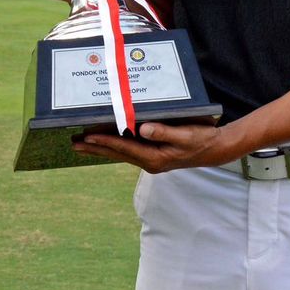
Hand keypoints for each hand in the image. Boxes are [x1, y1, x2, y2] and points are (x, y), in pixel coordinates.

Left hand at [72, 121, 236, 173]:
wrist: (215, 149)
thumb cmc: (202, 140)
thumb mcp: (186, 134)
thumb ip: (164, 132)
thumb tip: (143, 129)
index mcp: (155, 158)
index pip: (124, 148)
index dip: (105, 141)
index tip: (88, 136)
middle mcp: (150, 161)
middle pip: (116, 153)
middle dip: (95, 147)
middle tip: (74, 143)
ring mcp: (151, 159)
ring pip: (120, 153)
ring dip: (101, 147)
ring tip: (82, 143)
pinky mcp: (153, 155)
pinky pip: (128, 150)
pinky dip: (114, 145)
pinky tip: (106, 142)